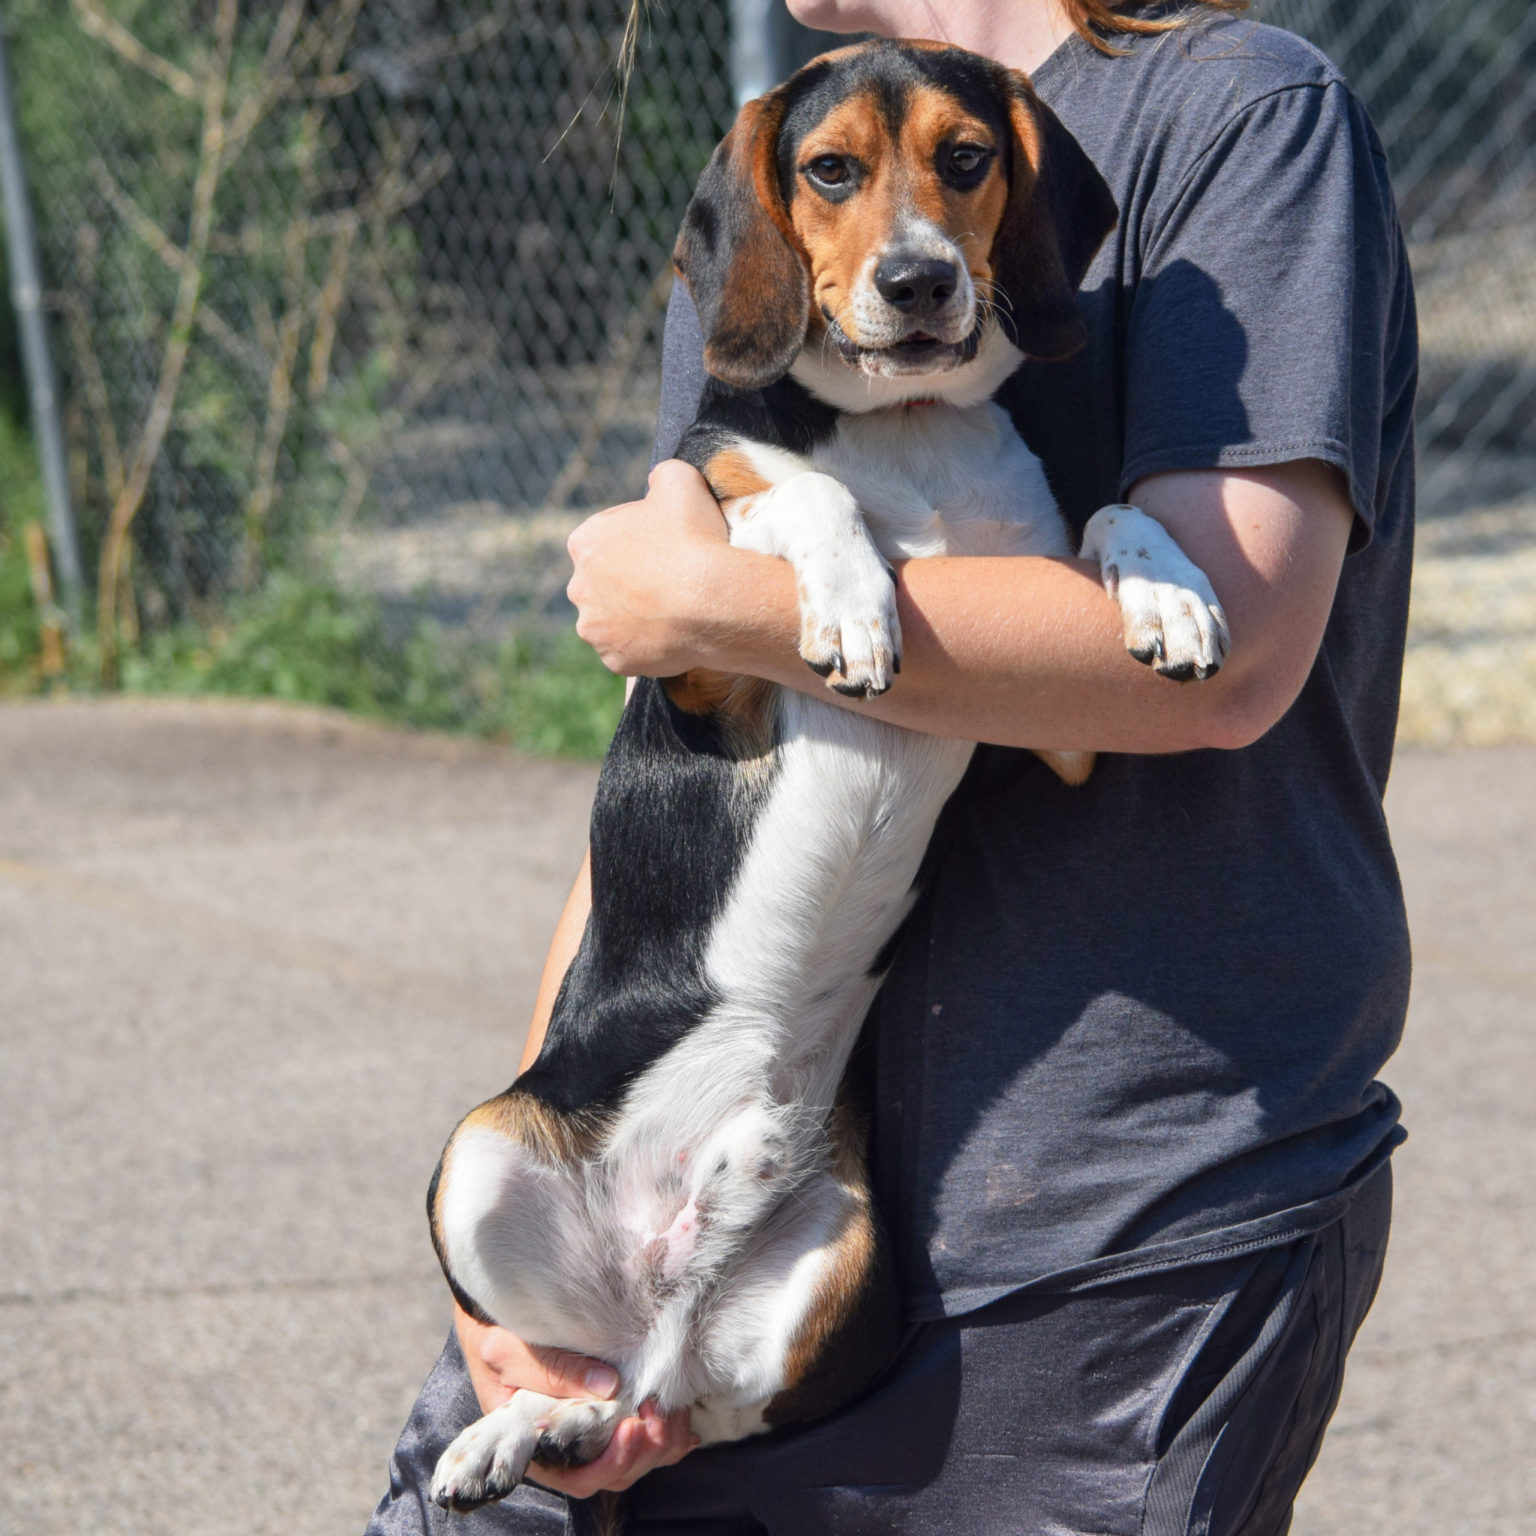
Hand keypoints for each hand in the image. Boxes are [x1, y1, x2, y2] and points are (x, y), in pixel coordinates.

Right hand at [453, 1302, 696, 1496]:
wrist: (492, 1308)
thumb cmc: (492, 1333)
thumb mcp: (508, 1350)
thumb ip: (553, 1370)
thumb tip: (609, 1386)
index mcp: (532, 1442)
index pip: (577, 1476)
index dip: (610, 1463)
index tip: (632, 1429)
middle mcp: (562, 1444)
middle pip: (612, 1471)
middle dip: (644, 1450)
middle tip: (662, 1415)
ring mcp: (588, 1428)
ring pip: (633, 1456)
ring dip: (661, 1441)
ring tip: (675, 1411)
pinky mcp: (607, 1406)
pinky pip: (642, 1432)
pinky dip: (668, 1431)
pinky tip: (685, 1417)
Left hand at [566, 460, 731, 676]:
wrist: (713, 600)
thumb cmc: (694, 538)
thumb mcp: (680, 480)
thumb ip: (661, 476)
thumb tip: (657, 480)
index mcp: (585, 542)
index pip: (604, 540)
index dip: (635, 543)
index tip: (663, 549)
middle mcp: (579, 588)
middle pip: (603, 584)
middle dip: (627, 583)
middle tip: (667, 583)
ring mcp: (595, 629)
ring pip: (611, 622)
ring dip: (632, 618)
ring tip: (670, 613)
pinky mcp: (615, 661)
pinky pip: (629, 653)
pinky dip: (646, 647)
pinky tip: (671, 636)